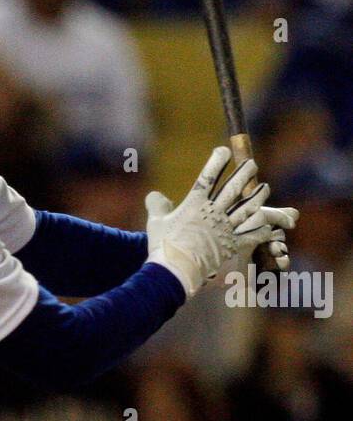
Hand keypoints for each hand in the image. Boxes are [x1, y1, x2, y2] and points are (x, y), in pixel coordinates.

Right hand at [144, 147, 294, 295]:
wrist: (174, 271)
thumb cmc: (162, 246)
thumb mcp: (155, 223)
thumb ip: (157, 206)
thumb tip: (154, 194)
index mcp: (194, 204)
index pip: (208, 177)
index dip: (217, 161)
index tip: (225, 150)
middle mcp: (212, 212)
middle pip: (233, 188)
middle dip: (244, 173)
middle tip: (252, 164)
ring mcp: (225, 228)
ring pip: (247, 208)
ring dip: (257, 196)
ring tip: (265, 188)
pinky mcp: (232, 245)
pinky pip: (251, 235)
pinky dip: (260, 230)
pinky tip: (267, 225)